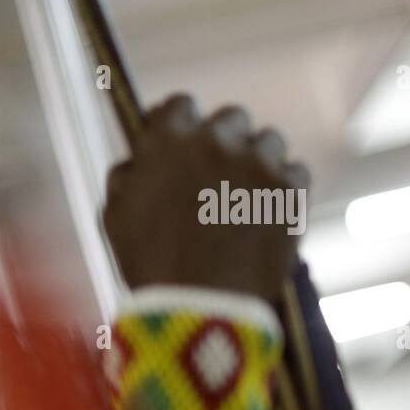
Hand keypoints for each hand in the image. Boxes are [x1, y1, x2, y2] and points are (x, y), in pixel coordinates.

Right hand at [104, 95, 307, 302]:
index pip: (181, 103)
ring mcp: (258, 162)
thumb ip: (126, 174)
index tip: (179, 145)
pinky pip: (294, 171)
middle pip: (230, 117)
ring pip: (268, 139)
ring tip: (245, 196)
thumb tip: (140, 157)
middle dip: (223, 140)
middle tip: (215, 175)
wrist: (199, 306)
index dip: (179, 124)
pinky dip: (283, 188)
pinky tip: (266, 212)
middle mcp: (216, 140)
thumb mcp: (115, 215)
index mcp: (168, 140)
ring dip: (257, 160)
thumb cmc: (147, 262)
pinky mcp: (291, 188)